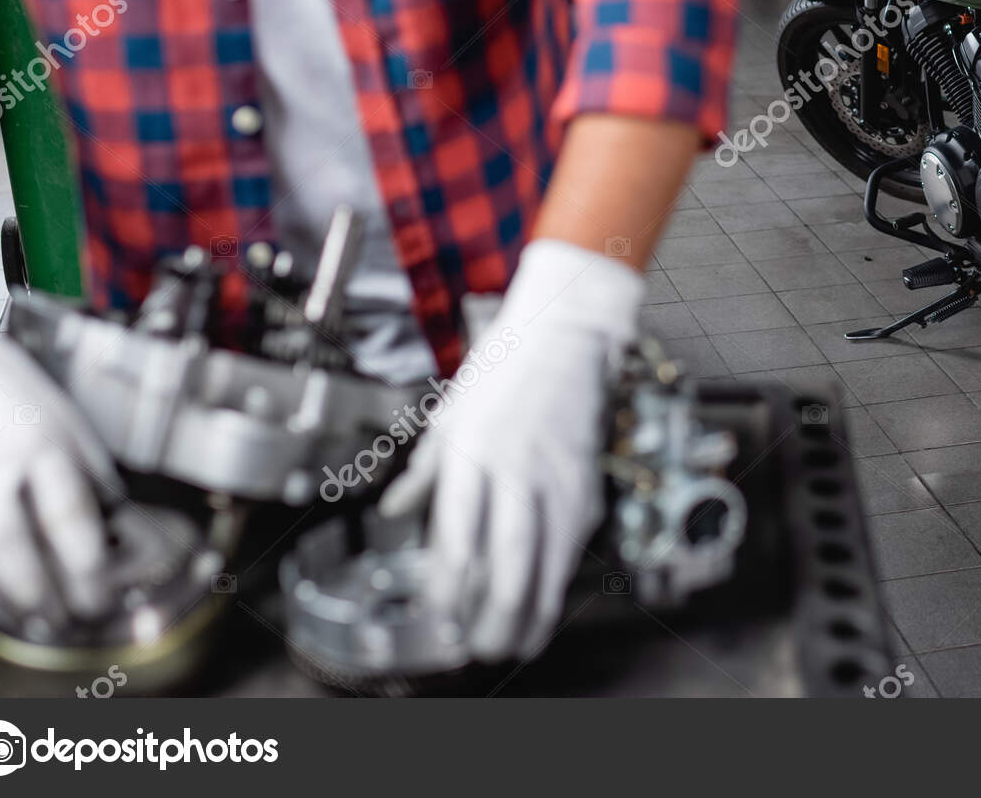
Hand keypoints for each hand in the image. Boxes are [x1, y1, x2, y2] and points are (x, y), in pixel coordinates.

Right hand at [0, 256, 121, 628]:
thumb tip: (119, 528)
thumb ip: (90, 473)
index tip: (100, 598)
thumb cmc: (12, 392)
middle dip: (40, 595)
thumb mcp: (66, 420)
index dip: (86, 569)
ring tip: (20, 619)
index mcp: (41, 441)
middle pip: (12, 544)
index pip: (68, 517)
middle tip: (61, 621)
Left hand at [380, 238, 643, 660]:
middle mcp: (517, 470)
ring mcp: (559, 479)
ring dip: (531, 612)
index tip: (438, 614)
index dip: (448, 588)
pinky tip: (543, 604)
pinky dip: (557, 581)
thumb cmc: (503, 366)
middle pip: (508, 563)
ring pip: (549, 564)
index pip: (459, 538)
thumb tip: (393, 512)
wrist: (567, 333)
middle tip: (477, 647)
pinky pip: (572, 546)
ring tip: (514, 644)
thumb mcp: (449, 413)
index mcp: (473, 452)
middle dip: (492, 616)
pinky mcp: (587, 484)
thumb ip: (422, 472)